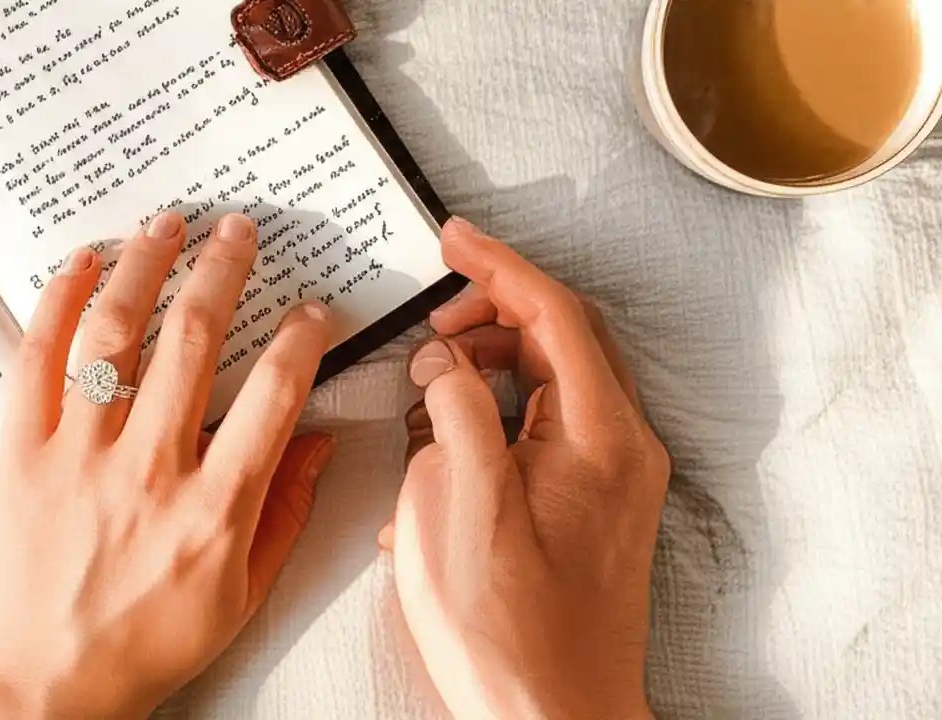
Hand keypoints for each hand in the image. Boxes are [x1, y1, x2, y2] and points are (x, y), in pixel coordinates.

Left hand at [0, 212, 335, 718]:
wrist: (52, 685)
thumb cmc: (150, 643)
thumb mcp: (244, 592)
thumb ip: (287, 510)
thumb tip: (319, 440)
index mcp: (214, 509)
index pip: (273, 395)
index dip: (301, 338)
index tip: (311, 310)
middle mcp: (149, 473)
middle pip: (194, 342)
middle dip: (223, 270)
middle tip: (238, 231)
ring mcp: (79, 460)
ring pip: (114, 337)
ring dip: (144, 267)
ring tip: (165, 225)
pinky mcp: (21, 457)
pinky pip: (35, 363)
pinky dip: (58, 305)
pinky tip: (80, 265)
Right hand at [383, 218, 669, 718]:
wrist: (551, 718)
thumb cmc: (510, 634)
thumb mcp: (459, 510)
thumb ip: (454, 413)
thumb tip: (444, 361)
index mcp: (600, 437)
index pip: (556, 316)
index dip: (501, 268)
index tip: (457, 238)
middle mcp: (619, 448)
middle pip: (561, 341)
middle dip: (493, 314)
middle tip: (432, 320)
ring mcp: (610, 478)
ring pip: (553, 382)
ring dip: (492, 364)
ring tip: (432, 380)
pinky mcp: (592, 504)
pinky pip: (547, 426)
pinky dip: (498, 412)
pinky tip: (447, 444)